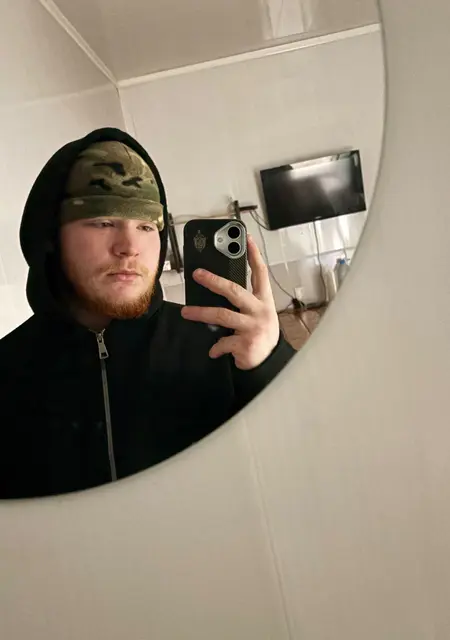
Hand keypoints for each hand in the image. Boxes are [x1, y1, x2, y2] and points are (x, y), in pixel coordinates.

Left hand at [181, 235, 279, 369]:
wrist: (270, 364)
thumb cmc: (261, 336)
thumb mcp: (259, 316)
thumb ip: (244, 304)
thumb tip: (218, 290)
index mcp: (264, 301)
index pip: (260, 273)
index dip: (254, 255)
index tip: (246, 239)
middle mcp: (260, 311)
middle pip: (234, 290)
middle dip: (214, 280)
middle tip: (197, 274)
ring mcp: (253, 327)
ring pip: (222, 315)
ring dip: (201, 313)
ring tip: (186, 312)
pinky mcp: (245, 343)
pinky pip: (223, 342)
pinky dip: (216, 347)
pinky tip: (214, 350)